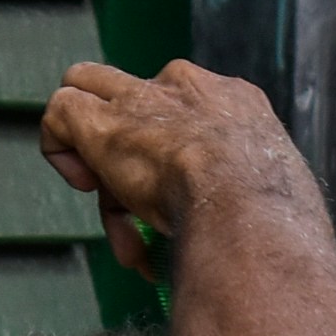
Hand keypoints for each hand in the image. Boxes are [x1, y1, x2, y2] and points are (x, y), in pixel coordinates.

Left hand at [41, 60, 312, 284]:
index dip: (175, 161)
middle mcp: (186, 88)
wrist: (245, 208)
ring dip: (91, 154)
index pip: (188, 116)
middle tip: (140, 208)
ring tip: (120, 221)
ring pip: (90, 90)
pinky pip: (59, 111)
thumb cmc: (272, 223)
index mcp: (237, 102)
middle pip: (138, 101)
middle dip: (131, 150)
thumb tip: (254, 247)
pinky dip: (59, 151)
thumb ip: (253, 201)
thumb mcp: (276, 200)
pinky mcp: (100, 123)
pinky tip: (84, 187)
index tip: (182, 205)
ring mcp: (141, 100)